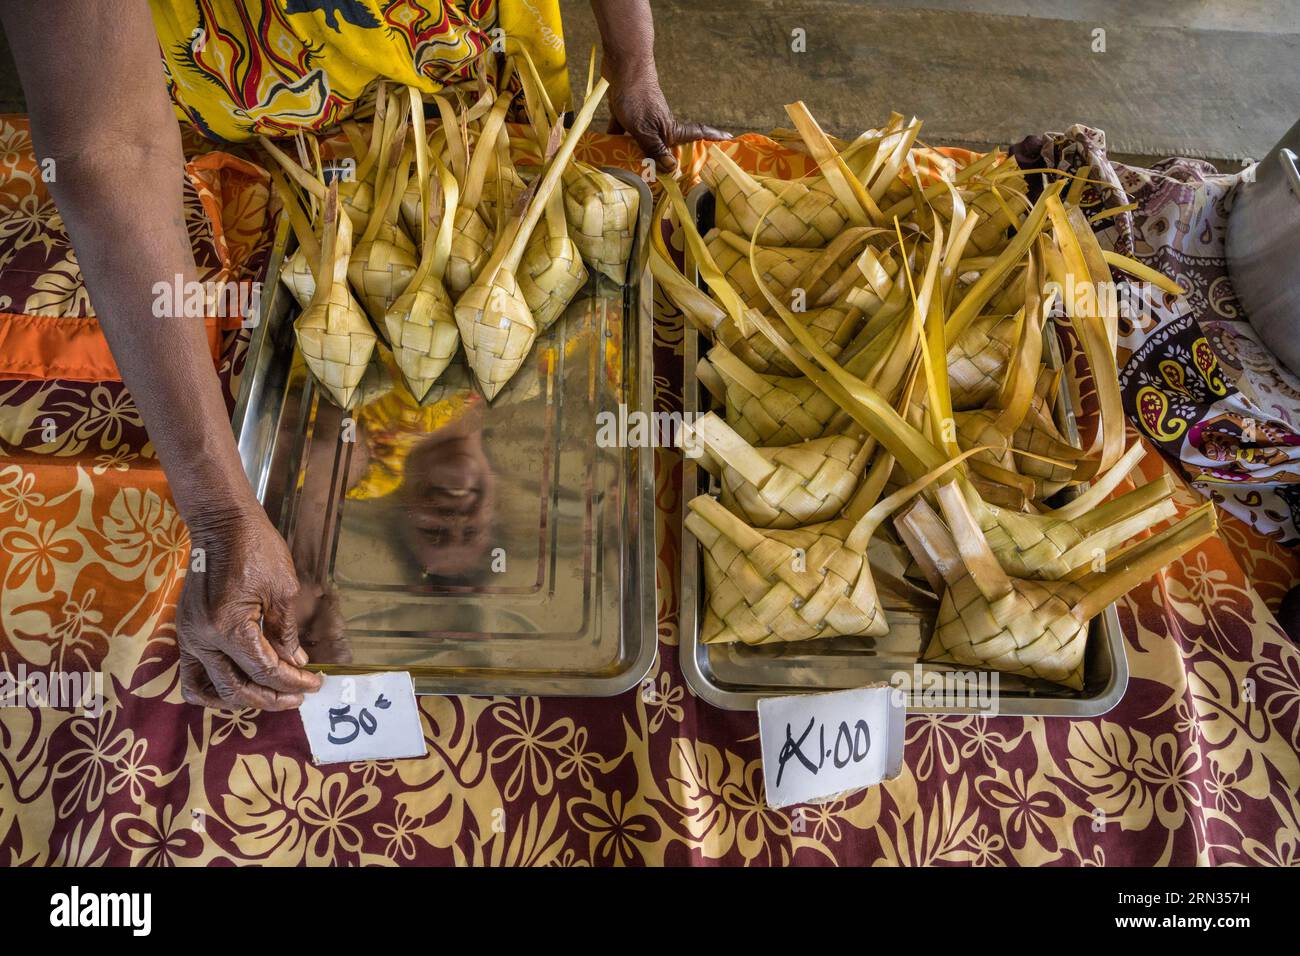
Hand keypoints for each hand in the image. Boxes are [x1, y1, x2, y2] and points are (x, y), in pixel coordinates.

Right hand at [177, 502, 322, 709]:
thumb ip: (285, 633)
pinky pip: (191, 675)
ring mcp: (188, 637)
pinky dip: (214, 688)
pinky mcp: (185, 633)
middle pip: (236, 688)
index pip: (264, 670)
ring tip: (269, 694)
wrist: (222, 524)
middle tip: (299, 696)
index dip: (293, 682)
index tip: (315, 683)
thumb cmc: (256, 548)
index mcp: (228, 626)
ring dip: (239, 699)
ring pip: (207, 690)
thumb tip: (295, 664)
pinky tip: (239, 683)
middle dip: (271, 697)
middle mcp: (202, 638)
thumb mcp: (283, 589)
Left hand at [605, 61, 729, 172]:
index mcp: (669, 129)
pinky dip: (614, 140)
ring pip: (641, 142)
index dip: (712, 137)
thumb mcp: (645, 130)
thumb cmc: (637, 98)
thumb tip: (671, 169)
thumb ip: (655, 149)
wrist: (623, 66)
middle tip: (667, 178)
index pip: (695, 134)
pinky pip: (621, 132)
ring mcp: (642, 119)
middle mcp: (659, 125)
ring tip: (631, 172)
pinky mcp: (625, 113)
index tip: (729, 138)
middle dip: (665, 161)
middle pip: (665, 146)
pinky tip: (607, 151)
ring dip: (636, 155)